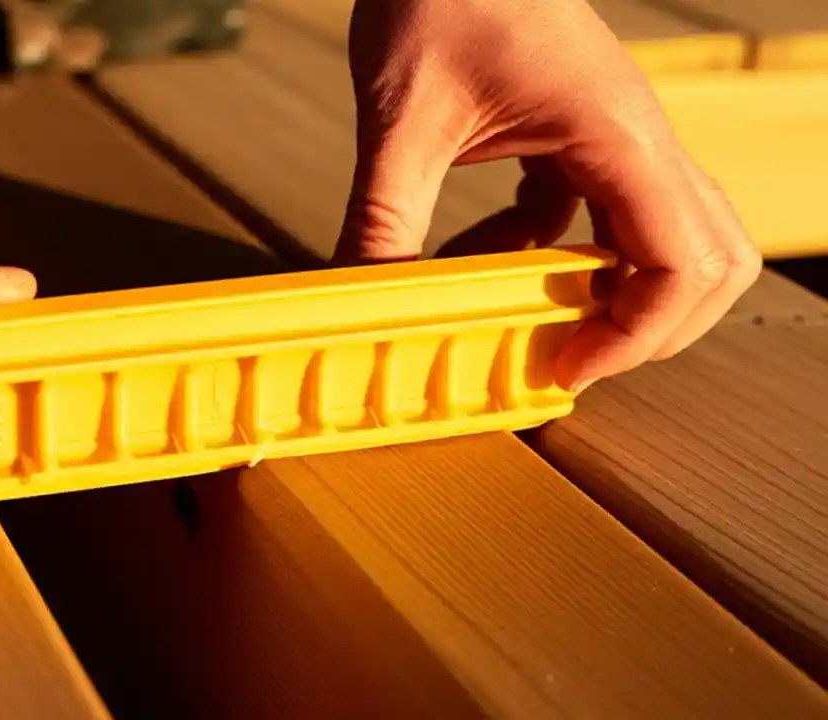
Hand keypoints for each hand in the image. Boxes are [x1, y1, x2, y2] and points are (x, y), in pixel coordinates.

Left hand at [335, 0, 760, 390]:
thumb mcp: (402, 121)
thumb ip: (383, 219)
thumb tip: (358, 300)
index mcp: (616, 135)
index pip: (683, 261)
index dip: (637, 336)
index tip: (569, 367)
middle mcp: (635, 138)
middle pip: (705, 258)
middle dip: (647, 325)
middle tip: (569, 357)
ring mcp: (614, 136)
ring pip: (656, 238)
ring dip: (598, 290)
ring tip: (519, 314)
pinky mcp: (578, 134)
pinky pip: (590, 214)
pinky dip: (545, 252)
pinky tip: (479, 254)